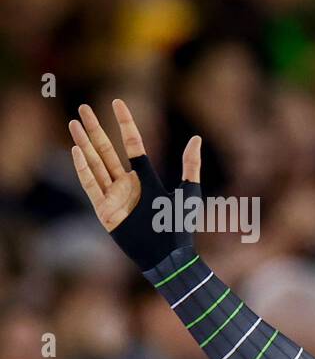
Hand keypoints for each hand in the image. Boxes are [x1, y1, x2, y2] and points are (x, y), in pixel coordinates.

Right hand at [68, 99, 202, 269]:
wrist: (170, 256)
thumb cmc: (181, 228)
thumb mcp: (188, 192)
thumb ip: (191, 165)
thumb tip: (196, 138)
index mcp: (146, 179)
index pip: (132, 144)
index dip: (125, 123)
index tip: (117, 102)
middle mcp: (127, 185)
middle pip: (107, 150)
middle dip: (95, 129)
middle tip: (83, 107)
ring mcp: (114, 197)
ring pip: (95, 164)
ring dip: (84, 144)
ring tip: (73, 123)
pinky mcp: (105, 211)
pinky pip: (92, 186)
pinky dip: (84, 169)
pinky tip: (75, 151)